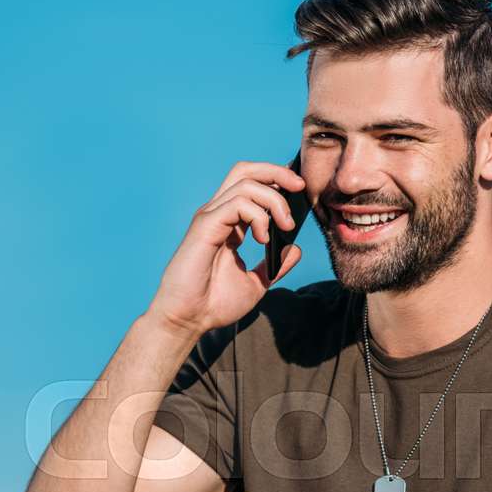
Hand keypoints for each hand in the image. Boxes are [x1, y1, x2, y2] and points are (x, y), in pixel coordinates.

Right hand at [149, 160, 308, 337]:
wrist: (190, 320)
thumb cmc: (214, 303)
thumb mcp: (256, 282)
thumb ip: (274, 265)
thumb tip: (294, 248)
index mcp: (230, 224)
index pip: (252, 185)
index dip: (277, 181)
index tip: (301, 194)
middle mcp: (218, 214)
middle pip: (246, 171)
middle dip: (277, 172)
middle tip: (299, 187)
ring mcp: (210, 217)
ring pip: (246, 183)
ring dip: (274, 200)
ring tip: (285, 226)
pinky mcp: (205, 226)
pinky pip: (237, 203)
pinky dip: (258, 215)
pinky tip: (263, 237)